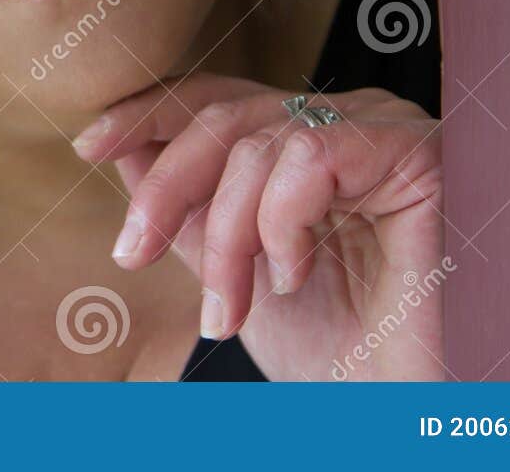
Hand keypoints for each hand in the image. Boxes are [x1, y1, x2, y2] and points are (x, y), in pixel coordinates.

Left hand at [72, 73, 446, 380]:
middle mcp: (350, 124)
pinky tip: (297, 276)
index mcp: (310, 143)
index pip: (220, 98)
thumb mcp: (241, 276)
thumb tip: (123, 147)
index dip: (150, 112)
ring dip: (226, 236)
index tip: (88, 145)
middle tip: (132, 253)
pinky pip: (311, 156)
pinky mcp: (421, 154)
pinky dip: (282, 222)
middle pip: (228, 113)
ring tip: (231, 309)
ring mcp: (387, 132)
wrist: (416, 410)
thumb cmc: (347, 354)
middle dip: (166, 186)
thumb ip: (193, 211)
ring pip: (262, 140)